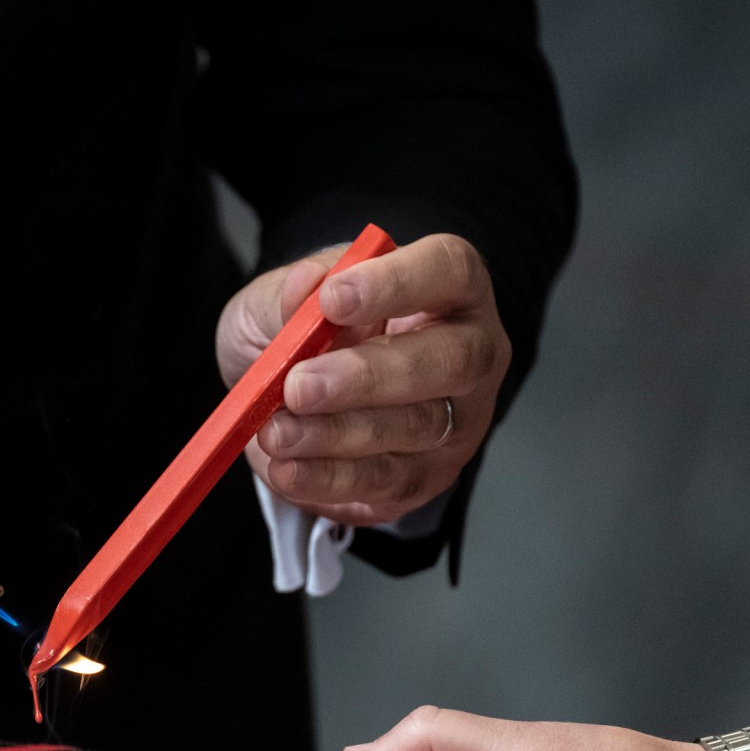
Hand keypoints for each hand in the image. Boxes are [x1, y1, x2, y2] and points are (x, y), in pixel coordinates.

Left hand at [214, 233, 509, 525]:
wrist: (292, 399)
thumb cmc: (306, 334)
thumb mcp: (281, 299)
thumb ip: (289, 292)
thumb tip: (304, 287)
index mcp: (448, 287)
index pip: (449, 268)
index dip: (396, 283)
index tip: (331, 300)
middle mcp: (472, 352)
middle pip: (452, 361)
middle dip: (369, 376)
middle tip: (299, 386)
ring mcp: (459, 420)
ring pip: (418, 428)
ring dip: (339, 433)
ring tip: (277, 431)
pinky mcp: (428, 476)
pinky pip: (388, 481)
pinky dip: (329, 478)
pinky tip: (288, 467)